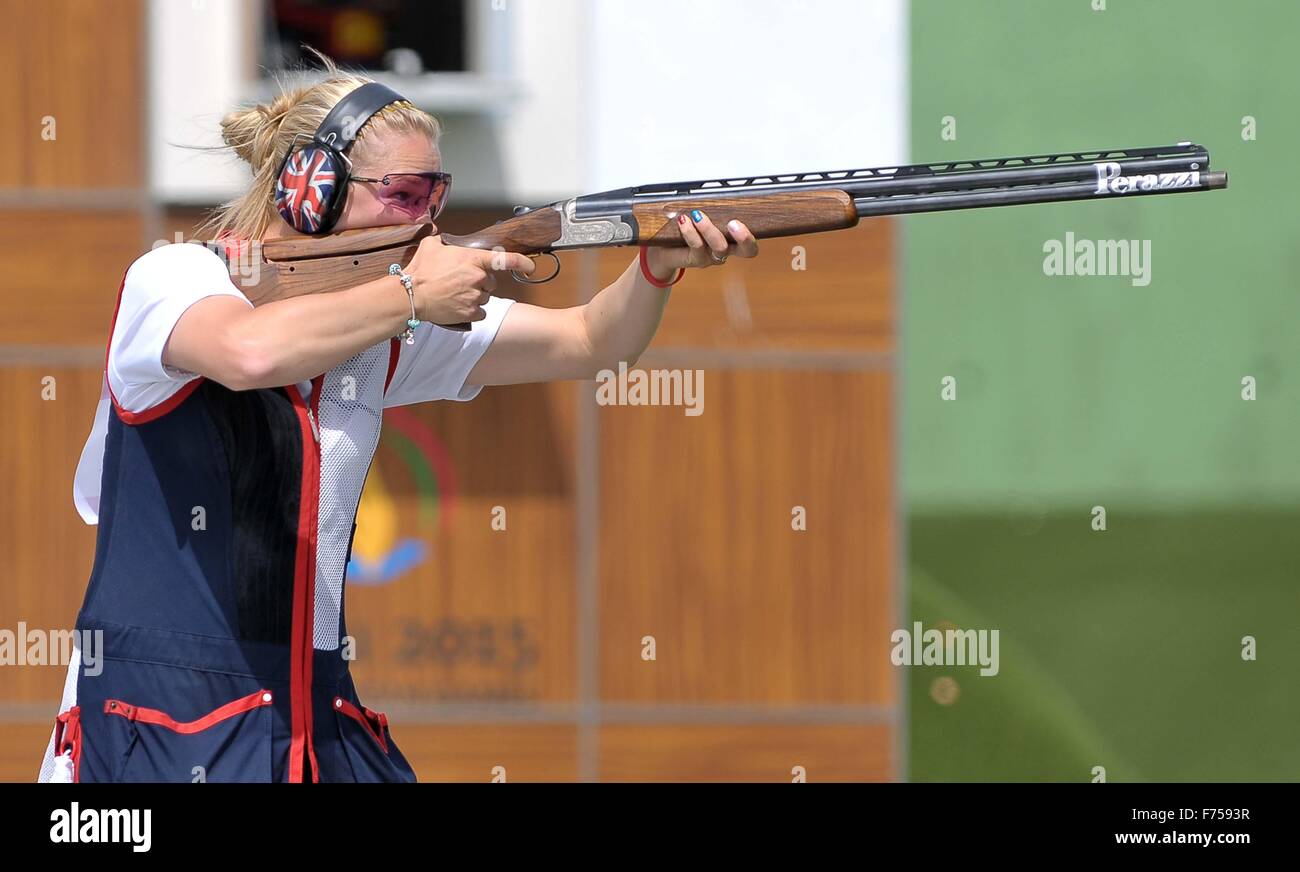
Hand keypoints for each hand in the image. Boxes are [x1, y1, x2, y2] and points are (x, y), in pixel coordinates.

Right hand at [403, 236, 534, 324]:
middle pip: (491, 282)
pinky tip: (458, 306)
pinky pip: (480, 313)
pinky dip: (472, 311)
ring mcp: (476, 297)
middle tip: (461, 282)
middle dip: (481, 282)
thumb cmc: (420, 270)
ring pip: (485, 298)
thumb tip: (445, 240)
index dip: (523, 263)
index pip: (506, 260)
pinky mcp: (471, 313)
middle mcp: (479, 278)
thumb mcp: (432, 245)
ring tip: (455, 294)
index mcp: (474, 259)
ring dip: (475, 296)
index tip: (530, 268)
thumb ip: (445, 241)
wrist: (410, 295)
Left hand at [644, 211, 759, 280]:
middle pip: (746, 251)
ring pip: (719, 247)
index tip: (740, 221)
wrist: (663, 251)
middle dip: (744, 238)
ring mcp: (711, 257)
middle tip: (733, 224)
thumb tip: (712, 188)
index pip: (751, 243)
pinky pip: (697, 247)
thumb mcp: (700, 216)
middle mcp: (725, 250)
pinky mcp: (695, 259)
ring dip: (709, 229)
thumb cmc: (685, 231)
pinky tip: (683, 221)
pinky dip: (690, 232)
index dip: (751, 236)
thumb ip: (709, 207)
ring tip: (697, 215)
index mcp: (731, 240)